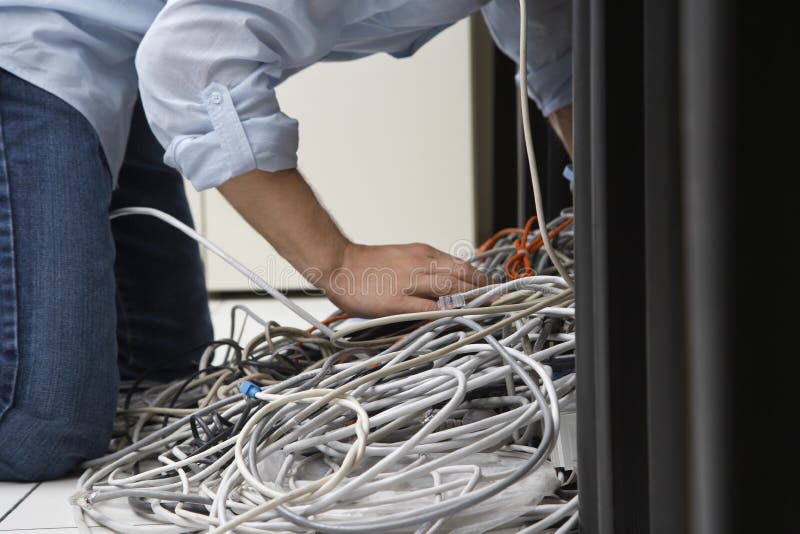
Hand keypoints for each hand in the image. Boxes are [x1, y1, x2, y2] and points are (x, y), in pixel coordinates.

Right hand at [313, 242, 490, 316]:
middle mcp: (420, 264)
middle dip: (484, 289)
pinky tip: (461, 318)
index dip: (480, 278)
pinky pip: (429, 306)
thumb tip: (442, 286)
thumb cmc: (365, 265)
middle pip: (462, 275)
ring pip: (451, 288)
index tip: (494, 288)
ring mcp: (410, 283)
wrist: (338, 263)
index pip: (460, 265)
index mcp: (422, 253)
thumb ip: (422, 269)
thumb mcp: (401, 258)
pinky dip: (448, 311)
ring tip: (490, 310)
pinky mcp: (398, 300)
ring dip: (473, 299)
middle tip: (502, 301)